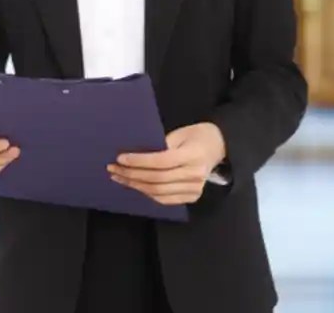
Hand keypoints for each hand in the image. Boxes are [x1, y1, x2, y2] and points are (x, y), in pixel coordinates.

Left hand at [109, 123, 226, 205]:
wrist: (219, 146)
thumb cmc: (198, 135)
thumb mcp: (181, 133)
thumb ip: (161, 145)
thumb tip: (136, 156)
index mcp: (194, 155)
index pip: (162, 161)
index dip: (139, 161)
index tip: (121, 158)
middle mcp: (195, 174)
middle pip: (157, 179)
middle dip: (132, 175)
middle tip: (113, 168)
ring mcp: (195, 188)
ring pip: (158, 192)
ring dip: (135, 186)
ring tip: (119, 178)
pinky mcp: (192, 196)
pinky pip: (164, 199)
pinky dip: (147, 194)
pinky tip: (135, 186)